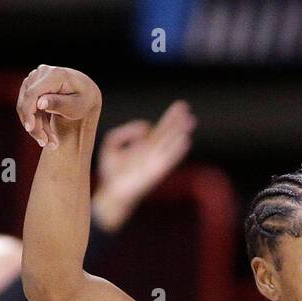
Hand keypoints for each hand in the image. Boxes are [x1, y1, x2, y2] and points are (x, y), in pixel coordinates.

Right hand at [16, 65, 101, 149]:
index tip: (30, 129)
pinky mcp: (31, 85)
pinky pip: (27, 105)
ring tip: (50, 142)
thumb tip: (39, 103)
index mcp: (55, 75)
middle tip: (45, 143)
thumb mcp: (76, 106)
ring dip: (35, 125)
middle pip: (28, 100)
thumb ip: (59, 104)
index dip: (28, 111)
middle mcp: (42, 72)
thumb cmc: (84, 100)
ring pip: (25, 105)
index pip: (33, 93)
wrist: (85, 92)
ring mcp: (35, 77)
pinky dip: (35, 121)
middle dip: (34, 124)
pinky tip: (45, 134)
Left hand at [91, 101, 195, 231]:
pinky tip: (185, 139)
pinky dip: (177, 149)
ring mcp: (156, 162)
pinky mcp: (156, 172)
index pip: (161, 129)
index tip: (181, 106)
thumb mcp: (112, 143)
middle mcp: (153, 152)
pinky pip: (169, 158)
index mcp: (145, 146)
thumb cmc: (111, 172)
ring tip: (190, 120)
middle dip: (177, 121)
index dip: (171, 118)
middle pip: (167, 133)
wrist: (111, 194)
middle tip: (186, 107)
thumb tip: (145, 129)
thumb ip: (125, 132)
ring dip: (180, 132)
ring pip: (169, 143)